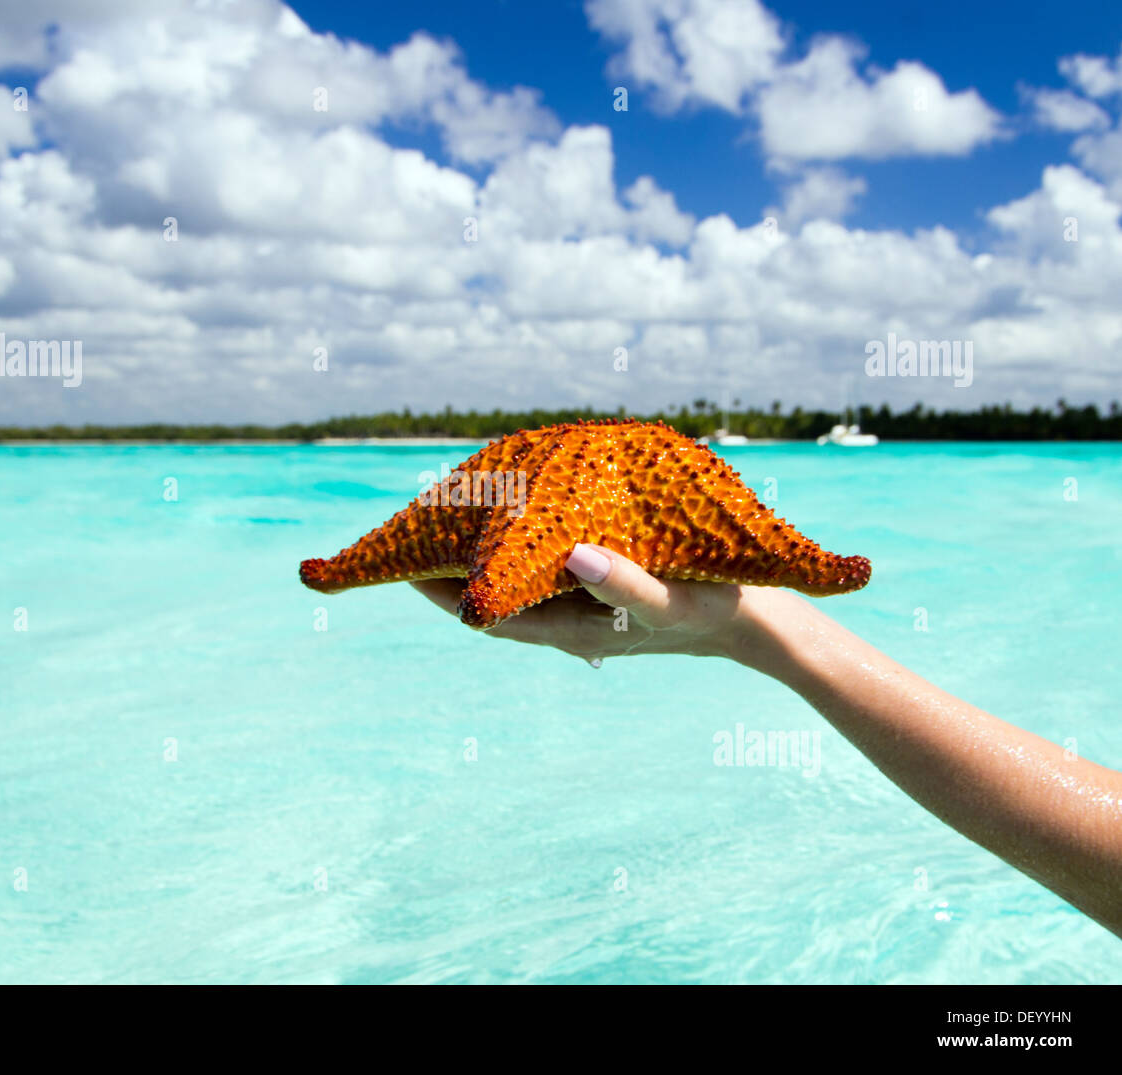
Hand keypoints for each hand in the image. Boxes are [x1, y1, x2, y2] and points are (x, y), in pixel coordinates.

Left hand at [410, 543, 751, 663]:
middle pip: (494, 594)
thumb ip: (623, 584)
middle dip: (453, 566)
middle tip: (418, 521)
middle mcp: (568, 618)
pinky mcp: (602, 585)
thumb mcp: (671, 599)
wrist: (758, 620)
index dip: (440, 594)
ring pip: (517, 577)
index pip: (488, 615)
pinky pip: (548, 563)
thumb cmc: (715, 611)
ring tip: (454, 509)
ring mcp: (584, 603)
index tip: (399, 565)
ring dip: (486, 550)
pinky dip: (525, 540)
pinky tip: (519, 509)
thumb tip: (569, 555)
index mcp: (572, 629)